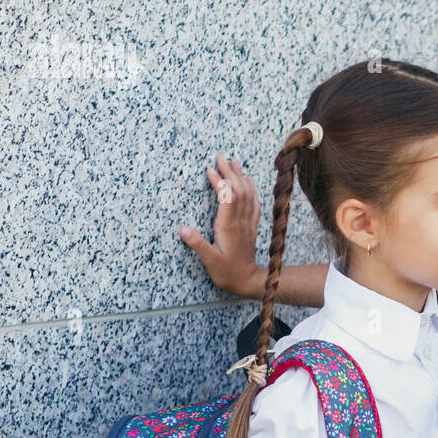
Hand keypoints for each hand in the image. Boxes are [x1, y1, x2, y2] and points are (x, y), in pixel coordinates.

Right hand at [179, 154, 263, 298]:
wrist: (247, 280)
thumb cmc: (227, 272)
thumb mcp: (209, 260)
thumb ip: (198, 244)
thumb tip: (183, 229)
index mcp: (229, 227)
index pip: (227, 198)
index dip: (220, 183)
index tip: (210, 170)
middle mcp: (240, 221)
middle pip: (238, 191)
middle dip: (230, 172)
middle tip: (221, 156)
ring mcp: (248, 222)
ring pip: (248, 194)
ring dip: (241, 176)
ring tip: (234, 161)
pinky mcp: (251, 226)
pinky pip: (254, 203)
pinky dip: (252, 189)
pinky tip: (249, 180)